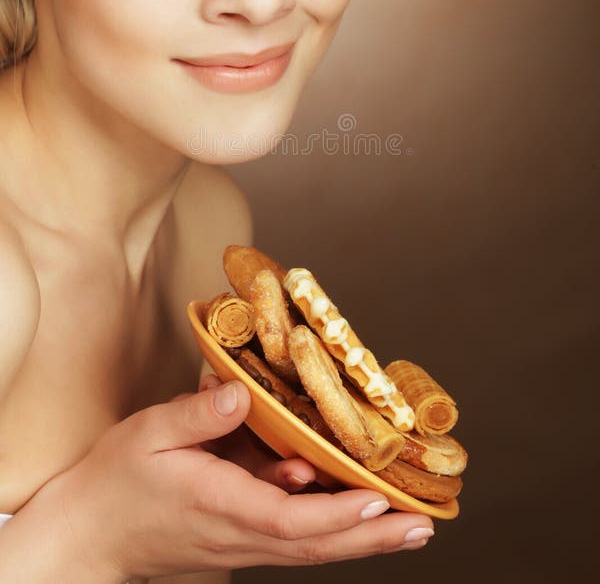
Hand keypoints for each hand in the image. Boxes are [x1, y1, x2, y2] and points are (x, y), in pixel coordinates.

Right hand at [48, 380, 433, 579]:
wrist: (87, 538)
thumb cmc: (116, 482)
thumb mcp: (147, 435)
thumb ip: (195, 416)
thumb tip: (238, 394)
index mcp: (219, 506)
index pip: (289, 518)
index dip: (338, 512)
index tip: (379, 501)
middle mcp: (239, 534)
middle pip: (315, 545)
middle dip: (373, 537)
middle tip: (424, 525)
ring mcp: (240, 544)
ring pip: (311, 548)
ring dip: (363, 539)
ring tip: (411, 525)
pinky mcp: (238, 540)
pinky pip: (294, 539)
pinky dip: (332, 530)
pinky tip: (358, 514)